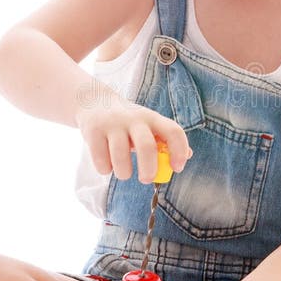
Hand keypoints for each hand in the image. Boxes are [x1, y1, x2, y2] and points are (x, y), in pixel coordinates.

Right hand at [77, 92, 191, 183]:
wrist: (93, 101)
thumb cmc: (127, 121)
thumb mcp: (148, 124)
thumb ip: (165, 140)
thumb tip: (188, 155)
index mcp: (152, 118)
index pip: (173, 131)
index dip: (179, 151)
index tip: (177, 168)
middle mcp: (133, 119)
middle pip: (146, 146)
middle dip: (149, 169)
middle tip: (146, 179)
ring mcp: (112, 124)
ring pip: (120, 157)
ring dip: (123, 173)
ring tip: (123, 172)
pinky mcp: (93, 132)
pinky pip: (101, 161)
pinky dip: (105, 169)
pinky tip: (107, 164)